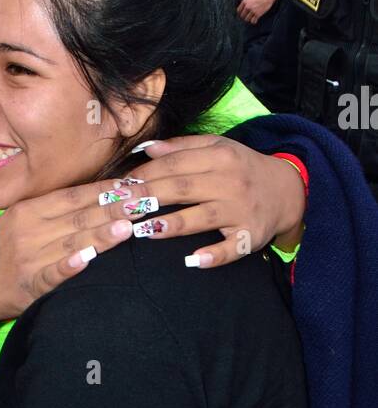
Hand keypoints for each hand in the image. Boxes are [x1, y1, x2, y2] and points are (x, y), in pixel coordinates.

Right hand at [0, 183, 137, 352]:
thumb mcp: (20, 222)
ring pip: (72, 242)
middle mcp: (30, 229)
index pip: (74, 195)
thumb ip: (52, 211)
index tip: (135, 183)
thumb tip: (97, 197)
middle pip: (79, 216)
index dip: (106, 189)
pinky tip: (89, 260)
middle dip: (115, 208)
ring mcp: (30, 257)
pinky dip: (71, 266)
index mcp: (29, 210)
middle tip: (147, 200)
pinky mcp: (29, 284)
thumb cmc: (0, 252)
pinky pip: (53, 274)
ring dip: (102, 234)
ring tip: (130, 226)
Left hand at [115, 134, 304, 265]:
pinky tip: (193, 260)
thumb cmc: (241, 168)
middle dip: (149, 197)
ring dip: (172, 224)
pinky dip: (214, 255)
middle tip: (120, 207)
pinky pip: (232, 248)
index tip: (119, 186)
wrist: (288, 190)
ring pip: (203, 217)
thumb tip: (145, 149)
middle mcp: (231, 182)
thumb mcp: (218, 148)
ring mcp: (242, 210)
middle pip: (183, 188)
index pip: (175, 164)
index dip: (145, 174)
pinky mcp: (251, 235)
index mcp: (220, 157)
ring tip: (144, 230)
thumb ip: (182, 147)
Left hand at [236, 0, 277, 24]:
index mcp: (245, 1)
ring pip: (247, 19)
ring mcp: (252, 11)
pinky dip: (253, 21)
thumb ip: (248, 0)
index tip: (242, 13)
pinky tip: (255, 20)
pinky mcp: (258, 14)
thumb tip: (246, 4)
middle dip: (244, 16)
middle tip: (246, 16)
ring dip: (249, 19)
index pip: (238, 10)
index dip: (240, 12)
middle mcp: (247, 7)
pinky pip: (253, 21)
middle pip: (242, 16)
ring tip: (251, 18)